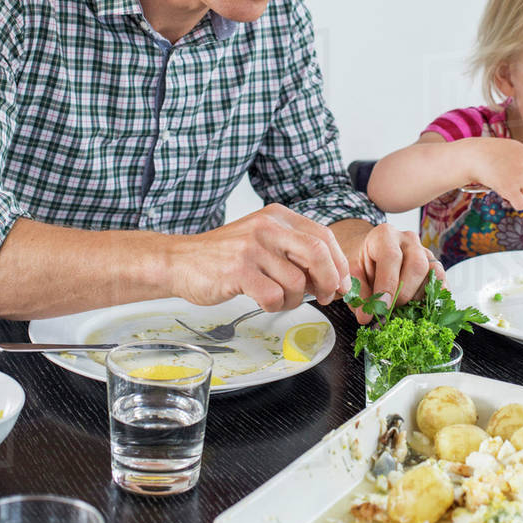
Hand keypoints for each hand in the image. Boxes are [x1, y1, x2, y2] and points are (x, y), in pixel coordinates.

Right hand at [174, 204, 350, 309]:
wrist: (180, 261)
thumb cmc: (225, 256)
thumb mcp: (263, 241)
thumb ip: (295, 253)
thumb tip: (332, 278)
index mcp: (278, 216)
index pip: (324, 236)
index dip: (339, 263)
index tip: (342, 283)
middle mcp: (267, 226)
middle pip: (318, 253)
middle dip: (330, 281)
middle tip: (327, 297)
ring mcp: (252, 247)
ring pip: (297, 282)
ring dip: (295, 300)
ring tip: (279, 298)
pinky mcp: (239, 270)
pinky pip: (274, 296)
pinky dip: (275, 306)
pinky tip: (262, 300)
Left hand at [345, 223, 444, 324]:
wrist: (372, 254)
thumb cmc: (363, 263)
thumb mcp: (353, 273)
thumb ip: (358, 293)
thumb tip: (366, 316)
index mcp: (385, 235)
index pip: (391, 257)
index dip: (388, 284)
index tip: (382, 306)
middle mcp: (408, 240)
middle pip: (417, 265)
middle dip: (405, 293)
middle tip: (392, 308)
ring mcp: (426, 251)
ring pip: (434, 274)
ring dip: (420, 297)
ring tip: (405, 307)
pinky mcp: (436, 266)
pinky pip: (443, 282)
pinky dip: (434, 298)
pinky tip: (420, 308)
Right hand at [463, 138, 522, 209]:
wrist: (472, 155)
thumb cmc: (491, 152)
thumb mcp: (514, 149)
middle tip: (519, 188)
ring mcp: (520, 177)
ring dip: (519, 194)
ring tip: (505, 184)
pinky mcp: (510, 189)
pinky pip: (522, 204)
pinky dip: (515, 203)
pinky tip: (506, 194)